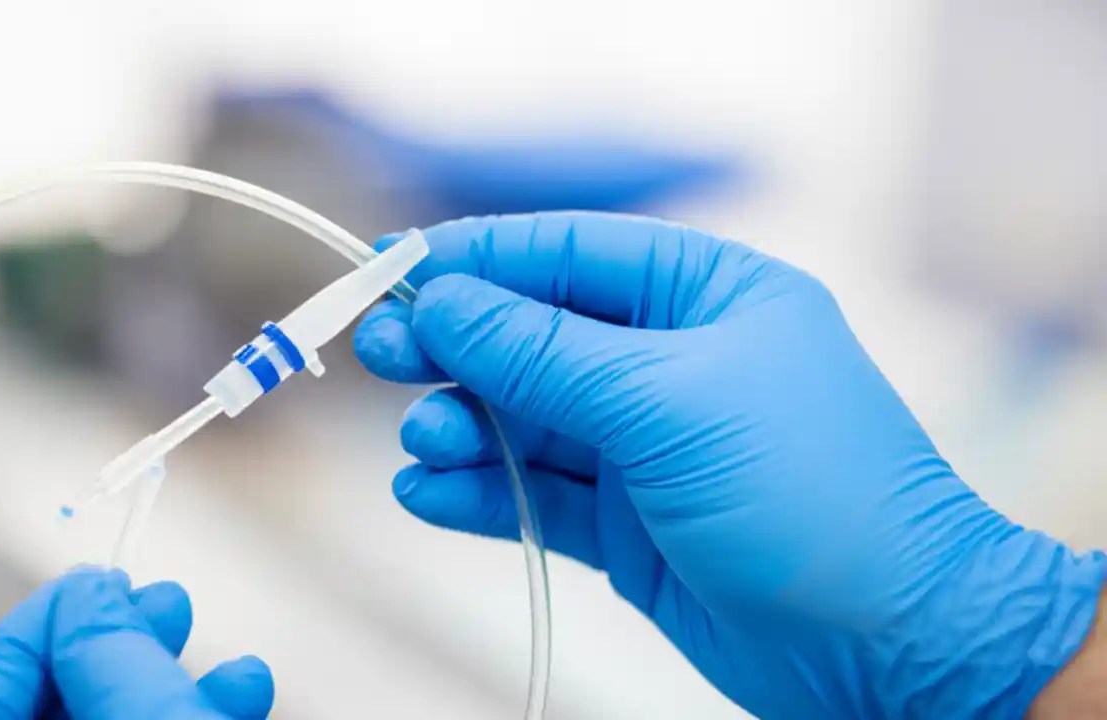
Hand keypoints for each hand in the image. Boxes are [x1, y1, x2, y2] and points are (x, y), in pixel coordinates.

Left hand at [0, 568, 273, 718]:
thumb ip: (110, 651)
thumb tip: (90, 592)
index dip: (42, 620)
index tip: (94, 578)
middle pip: (55, 698)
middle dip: (113, 639)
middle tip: (156, 602)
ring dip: (168, 672)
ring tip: (206, 637)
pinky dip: (199, 710)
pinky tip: (241, 688)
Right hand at [353, 212, 1105, 718]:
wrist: (887, 644)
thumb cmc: (812, 494)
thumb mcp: (669, 403)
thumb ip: (544, 354)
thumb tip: (443, 301)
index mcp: (706, 296)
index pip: (571, 253)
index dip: (480, 256)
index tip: (395, 264)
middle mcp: (670, 361)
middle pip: (535, 335)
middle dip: (459, 345)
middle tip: (385, 353)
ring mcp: (645, 446)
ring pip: (526, 419)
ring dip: (465, 427)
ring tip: (424, 443)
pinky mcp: (627, 525)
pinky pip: (536, 492)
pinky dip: (481, 492)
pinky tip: (430, 493)